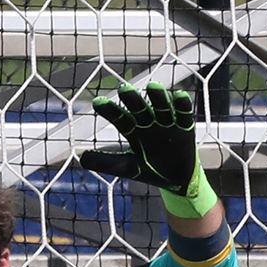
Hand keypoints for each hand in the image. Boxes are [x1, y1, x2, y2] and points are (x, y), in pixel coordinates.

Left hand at [79, 82, 200, 195]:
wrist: (175, 181)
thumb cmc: (149, 170)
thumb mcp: (126, 168)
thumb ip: (105, 162)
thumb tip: (81, 158)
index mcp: (134, 131)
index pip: (120, 118)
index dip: (110, 111)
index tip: (97, 103)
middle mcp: (149, 124)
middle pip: (140, 109)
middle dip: (132, 100)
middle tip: (124, 88)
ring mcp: (167, 125)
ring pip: (161, 108)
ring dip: (158, 98)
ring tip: (153, 86)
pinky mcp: (185, 129)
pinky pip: (184, 116)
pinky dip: (182, 107)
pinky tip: (178, 95)